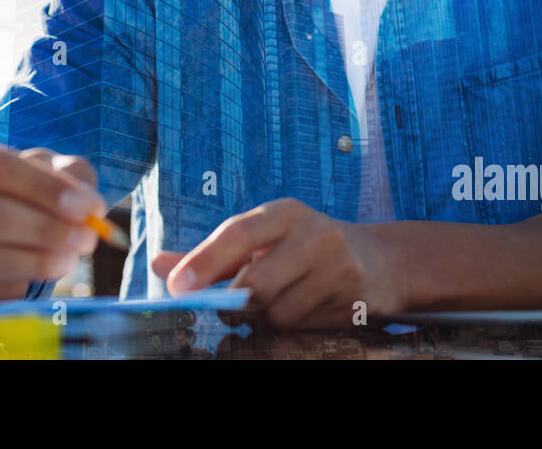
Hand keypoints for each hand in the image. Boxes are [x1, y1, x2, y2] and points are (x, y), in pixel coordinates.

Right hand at [0, 133, 105, 301]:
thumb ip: (66, 173)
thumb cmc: (0, 191)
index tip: (90, 207)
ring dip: (37, 261)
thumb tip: (87, 202)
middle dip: (47, 229)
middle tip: (88, 238)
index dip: (47, 188)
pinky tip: (32, 277)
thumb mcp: (32, 170)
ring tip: (70, 258)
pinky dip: (14, 288)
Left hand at [150, 198, 406, 328]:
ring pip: (278, 315)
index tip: (177, 286)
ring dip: (266, 320)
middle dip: (236, 304)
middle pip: (256, 284)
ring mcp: (338, 267)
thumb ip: (212, 254)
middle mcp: (314, 234)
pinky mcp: (356, 299)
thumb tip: (159, 265)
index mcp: (285, 213)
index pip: (238, 234)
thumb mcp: (264, 239)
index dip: (204, 262)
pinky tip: (305, 310)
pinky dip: (293, 328)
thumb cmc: (306, 247)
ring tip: (278, 303)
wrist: (382, 260)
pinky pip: (304, 328)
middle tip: (231, 308)